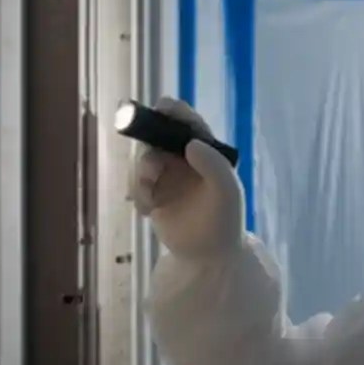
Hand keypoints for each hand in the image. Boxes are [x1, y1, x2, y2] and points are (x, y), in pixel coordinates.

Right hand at [127, 98, 244, 257]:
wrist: (209, 256)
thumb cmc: (224, 221)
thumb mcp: (227, 192)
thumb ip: (214, 165)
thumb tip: (190, 143)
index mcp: (206, 151)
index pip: (187, 122)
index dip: (172, 110)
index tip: (161, 108)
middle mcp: (183, 158)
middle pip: (156, 136)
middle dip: (149, 148)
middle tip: (151, 168)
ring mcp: (166, 175)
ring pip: (142, 159)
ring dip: (141, 175)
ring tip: (150, 198)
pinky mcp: (152, 193)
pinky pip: (135, 184)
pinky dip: (138, 195)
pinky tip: (148, 212)